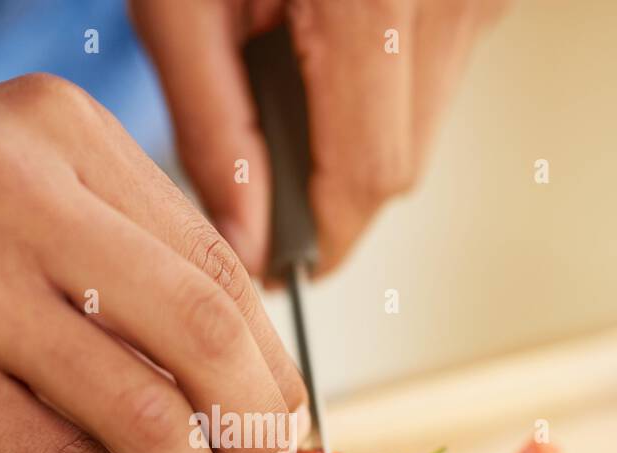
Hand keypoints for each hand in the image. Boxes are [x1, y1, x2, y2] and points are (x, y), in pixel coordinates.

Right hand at [0, 75, 308, 452]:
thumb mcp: (15, 172)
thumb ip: (122, 244)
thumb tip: (236, 363)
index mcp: (64, 136)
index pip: (214, 265)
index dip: (268, 360)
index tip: (283, 418)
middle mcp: (21, 198)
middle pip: (197, 335)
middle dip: (257, 427)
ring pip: (138, 415)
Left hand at [131, 0, 504, 274]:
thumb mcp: (180, 2)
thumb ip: (214, 129)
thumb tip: (243, 240)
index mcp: (371, 2)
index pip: (366, 180)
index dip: (318, 238)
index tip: (275, 264)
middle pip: (398, 166)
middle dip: (328, 190)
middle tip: (262, 169)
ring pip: (422, 128)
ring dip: (355, 137)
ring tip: (290, 74)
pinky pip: (436, 78)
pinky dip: (380, 89)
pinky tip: (332, 40)